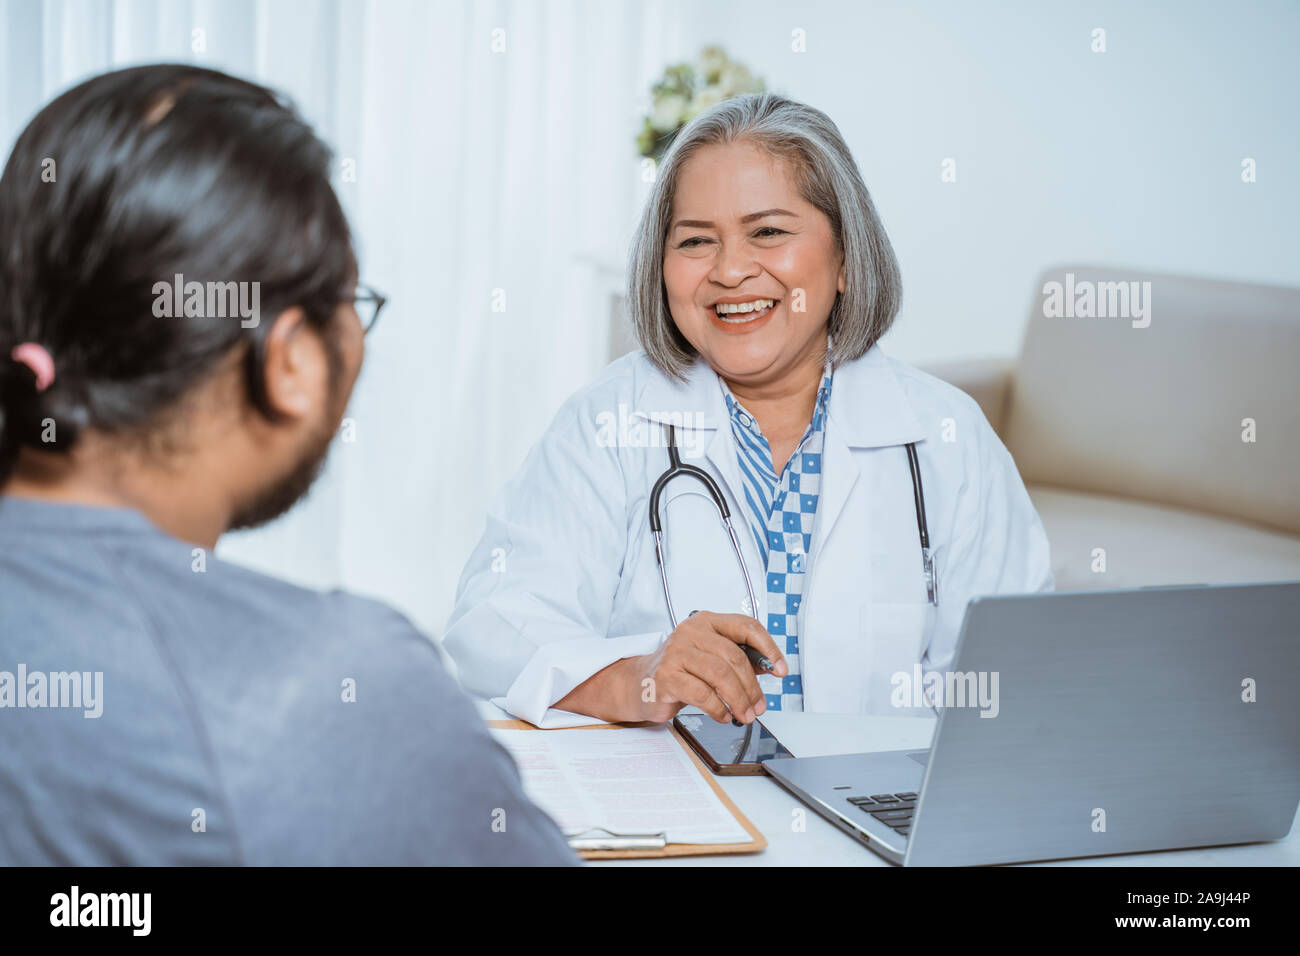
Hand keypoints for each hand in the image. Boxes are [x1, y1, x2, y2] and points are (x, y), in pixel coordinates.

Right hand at [633, 612, 786, 723]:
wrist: (640, 684)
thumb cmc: (680, 671)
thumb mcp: (710, 658)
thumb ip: (737, 658)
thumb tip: (770, 668)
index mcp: (706, 621)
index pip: (746, 626)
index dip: (769, 648)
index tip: (781, 670)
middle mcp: (690, 632)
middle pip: (734, 657)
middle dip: (752, 687)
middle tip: (759, 706)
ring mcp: (676, 652)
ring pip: (720, 675)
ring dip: (739, 700)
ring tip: (744, 714)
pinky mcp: (666, 676)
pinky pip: (702, 694)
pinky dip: (718, 708)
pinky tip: (723, 715)